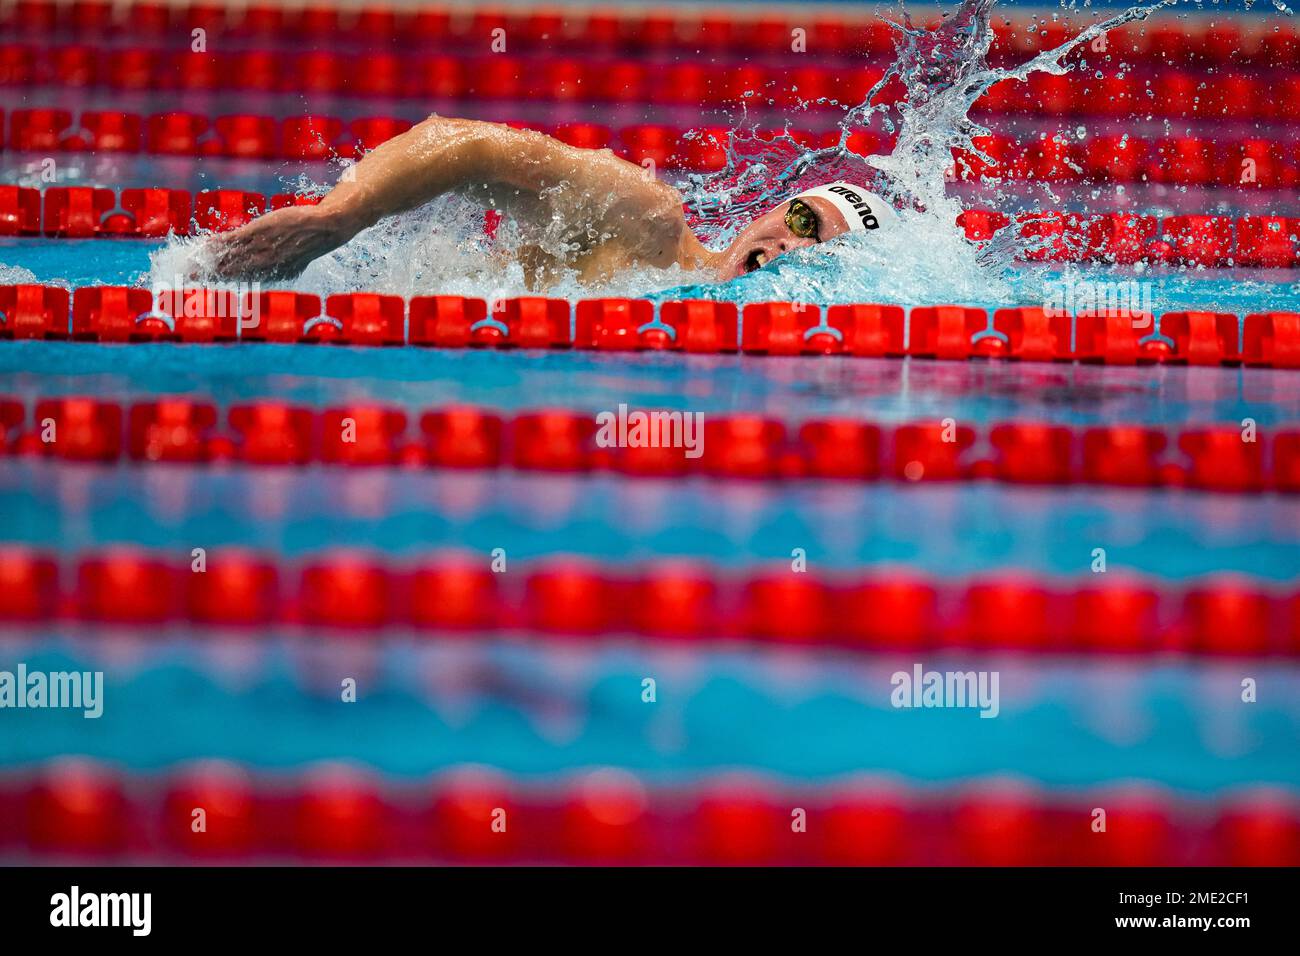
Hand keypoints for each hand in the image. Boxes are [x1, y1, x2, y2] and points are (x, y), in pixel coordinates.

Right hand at [202, 205, 348, 281]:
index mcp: (271, 275)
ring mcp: (259, 248)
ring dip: (206, 261)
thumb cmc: (309, 244)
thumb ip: (277, 269)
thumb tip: (265, 274)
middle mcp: (262, 265)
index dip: (220, 282)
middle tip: (186, 278)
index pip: (240, 280)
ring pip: (228, 257)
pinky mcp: (258, 232)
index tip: (204, 285)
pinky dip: (218, 244)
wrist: (323, 228)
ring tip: (189, 265)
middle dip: (206, 276)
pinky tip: (205, 246)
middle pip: (228, 272)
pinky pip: (233, 240)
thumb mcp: (294, 264)